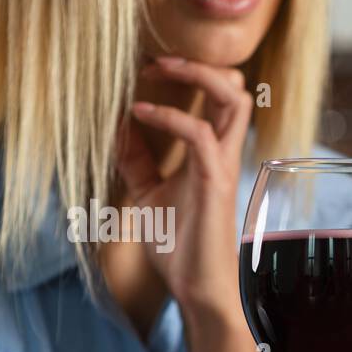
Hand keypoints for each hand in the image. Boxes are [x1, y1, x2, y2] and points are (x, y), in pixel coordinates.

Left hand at [117, 55, 252, 317]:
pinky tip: (140, 115)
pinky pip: (201, 135)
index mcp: (212, 154)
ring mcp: (222, 166)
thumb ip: (136, 160)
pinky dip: (169, 117)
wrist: (195, 288)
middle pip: (235, 88)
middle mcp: (224, 154)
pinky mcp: (214, 183)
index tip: (149, 68)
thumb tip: (116, 125)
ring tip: (158, 72)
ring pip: (234, 99)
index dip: (190, 73)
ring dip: (196, 77)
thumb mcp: (147, 193)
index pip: (218, 98)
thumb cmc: (179, 246)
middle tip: (156, 63)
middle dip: (197, 64)